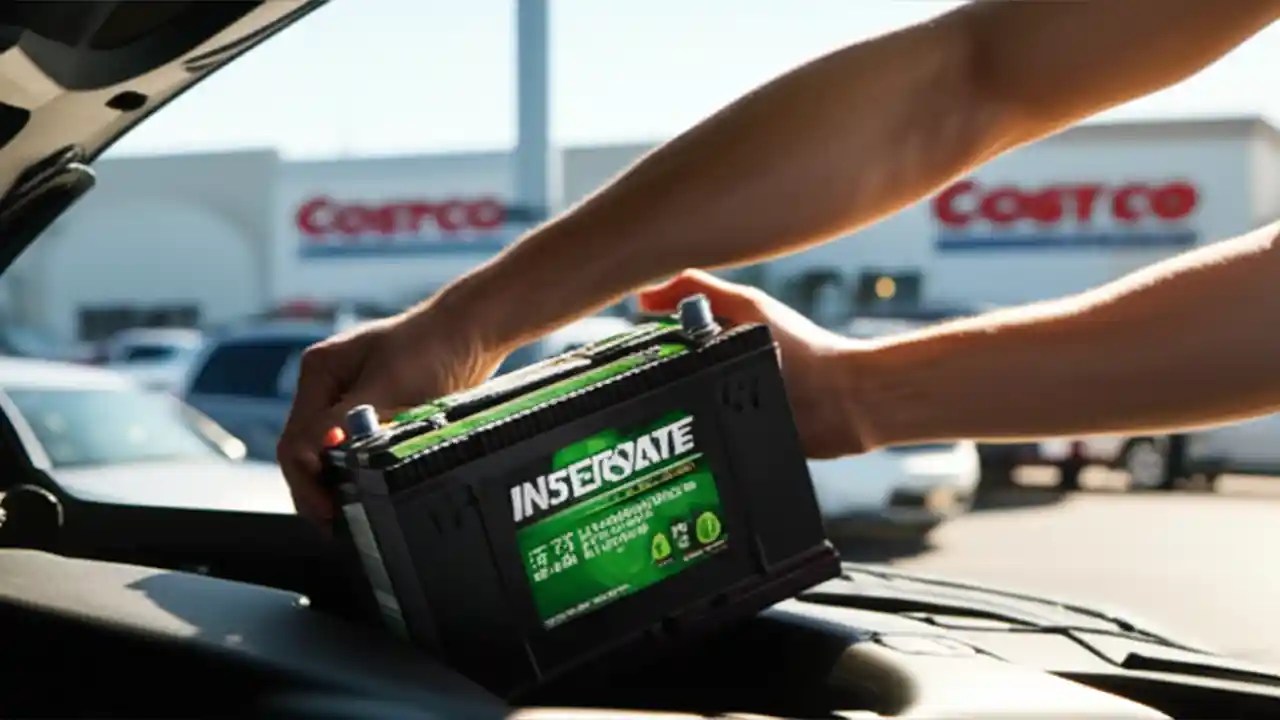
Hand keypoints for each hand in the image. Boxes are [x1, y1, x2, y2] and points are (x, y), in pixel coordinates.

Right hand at [276, 306, 502, 523]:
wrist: (474, 329)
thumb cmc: (431, 347)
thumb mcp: (386, 385)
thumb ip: (343, 420)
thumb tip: (306, 457)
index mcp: (320, 372)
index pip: (295, 441)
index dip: (305, 483)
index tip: (327, 513)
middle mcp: (328, 385)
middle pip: (308, 450)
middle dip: (318, 489)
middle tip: (337, 526)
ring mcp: (350, 396)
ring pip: (330, 452)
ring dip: (338, 482)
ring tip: (352, 516)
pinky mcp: (375, 408)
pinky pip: (355, 447)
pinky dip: (358, 470)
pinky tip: (369, 492)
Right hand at [638, 269, 864, 458]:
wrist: (844, 401)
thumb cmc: (801, 349)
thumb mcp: (745, 306)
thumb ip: (697, 289)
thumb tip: (642, 296)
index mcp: (721, 345)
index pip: (666, 349)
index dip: (642, 355)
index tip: (617, 366)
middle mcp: (724, 379)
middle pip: (671, 387)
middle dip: (652, 397)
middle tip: (627, 409)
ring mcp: (734, 414)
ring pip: (687, 420)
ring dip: (673, 428)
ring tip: (651, 434)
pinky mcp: (745, 445)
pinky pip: (712, 450)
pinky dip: (698, 453)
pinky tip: (680, 457)